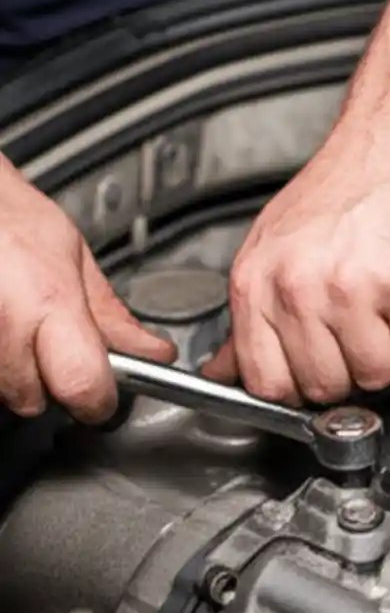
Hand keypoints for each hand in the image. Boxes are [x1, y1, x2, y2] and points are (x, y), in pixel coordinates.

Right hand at [0, 160, 174, 421]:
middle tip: (53, 343)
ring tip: (17, 324)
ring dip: (16, 372)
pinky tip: (0, 326)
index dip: (97, 398)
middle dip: (51, 382)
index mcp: (46, 301)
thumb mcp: (71, 252)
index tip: (104, 394)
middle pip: (35, 399)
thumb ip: (110, 313)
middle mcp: (1, 326)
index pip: (82, 385)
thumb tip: (151, 351)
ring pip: (4, 392)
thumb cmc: (3, 213)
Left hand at [201, 128, 389, 404]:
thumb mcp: (272, 246)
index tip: (313, 377)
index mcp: (256, 280)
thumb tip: (225, 371)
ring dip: (388, 352)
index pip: (264, 382)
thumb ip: (251, 314)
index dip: (297, 388)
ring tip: (383, 309)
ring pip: (374, 374)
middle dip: (347, 369)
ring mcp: (352, 288)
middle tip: (358, 331)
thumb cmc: (342, 186)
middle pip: (324, 386)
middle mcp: (298, 287)